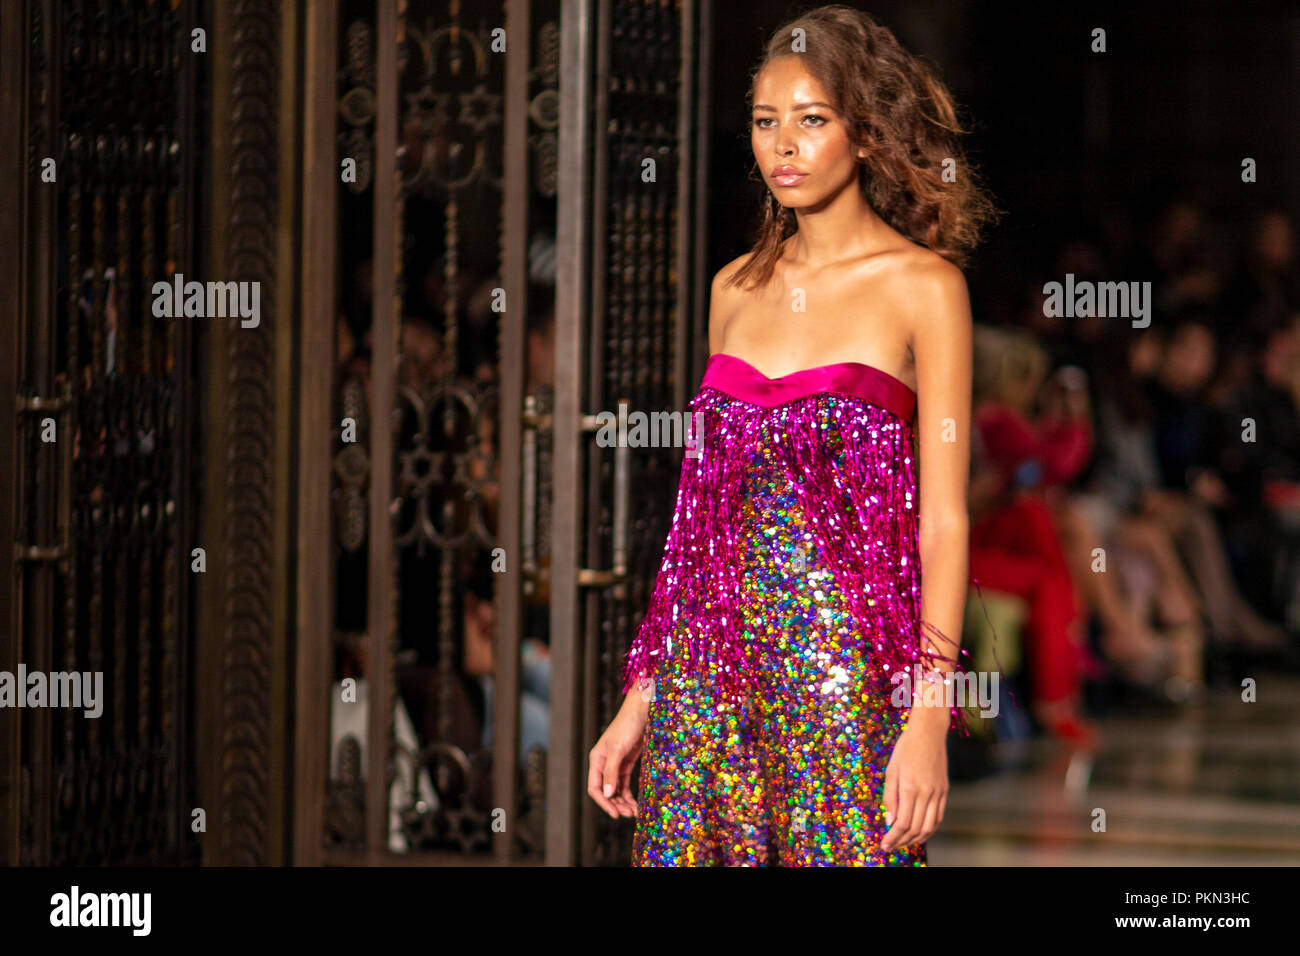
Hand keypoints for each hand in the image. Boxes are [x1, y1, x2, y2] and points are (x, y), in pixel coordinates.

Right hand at [587, 696, 648, 818]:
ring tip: (634, 812)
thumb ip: (612, 772)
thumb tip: (608, 794)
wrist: (642, 711)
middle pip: (606, 791)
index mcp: (597, 760)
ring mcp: (616, 764)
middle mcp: (604, 764)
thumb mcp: (618, 749)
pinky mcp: (627, 763)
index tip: (616, 814)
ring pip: (616, 789)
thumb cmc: (627, 726)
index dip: (604, 803)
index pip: (595, 787)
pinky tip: (636, 803)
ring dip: (623, 802)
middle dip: (616, 804)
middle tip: (628, 815)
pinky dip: (630, 794)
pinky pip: (625, 783)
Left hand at [879, 714, 947, 853]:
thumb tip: (889, 822)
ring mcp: (938, 793)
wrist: (929, 733)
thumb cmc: (906, 749)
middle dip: (902, 842)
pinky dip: (929, 830)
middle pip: (915, 829)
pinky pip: (938, 817)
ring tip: (903, 843)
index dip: (893, 838)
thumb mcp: (891, 771)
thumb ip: (890, 798)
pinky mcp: (944, 791)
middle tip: (890, 847)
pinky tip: (919, 833)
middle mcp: (926, 793)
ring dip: (916, 839)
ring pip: (929, 827)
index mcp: (910, 788)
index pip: (902, 823)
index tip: (884, 845)